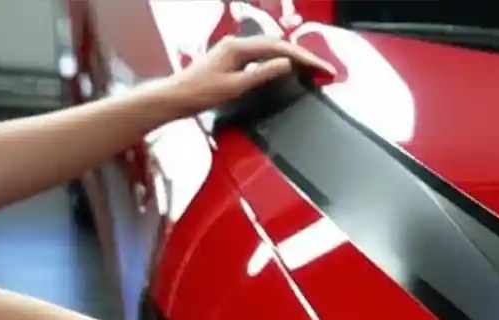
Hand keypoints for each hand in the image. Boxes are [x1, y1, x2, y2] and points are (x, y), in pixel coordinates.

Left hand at [159, 35, 334, 118]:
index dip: (304, 58)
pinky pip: (261, 55)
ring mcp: (233, 50)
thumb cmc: (200, 94)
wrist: (175, 97)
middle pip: (277, 45)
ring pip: (270, 49)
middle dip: (303, 56)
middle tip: (324, 69)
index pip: (279, 48)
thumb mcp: (235, 87)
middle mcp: (236, 43)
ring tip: (312, 68)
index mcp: (238, 47)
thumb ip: (263, 73)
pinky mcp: (231, 58)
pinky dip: (279, 60)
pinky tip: (288, 68)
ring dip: (293, 58)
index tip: (322, 68)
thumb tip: (287, 64)